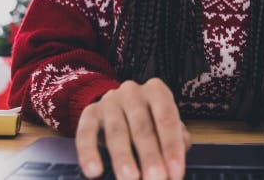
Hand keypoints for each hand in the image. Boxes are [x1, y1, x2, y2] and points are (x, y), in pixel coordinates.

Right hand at [76, 77, 191, 179]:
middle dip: (150, 156)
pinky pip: (86, 134)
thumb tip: (178, 159)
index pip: (167, 119)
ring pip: (116, 131)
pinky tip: (94, 171)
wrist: (117, 106)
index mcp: (157, 91)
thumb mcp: (165, 124)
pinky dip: (88, 153)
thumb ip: (176, 139)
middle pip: (142, 126)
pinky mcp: (89, 113)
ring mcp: (110, 101)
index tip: (175, 173)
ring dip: (123, 158)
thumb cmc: (149, 119)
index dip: (172, 148)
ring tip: (130, 178)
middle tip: (156, 179)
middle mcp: (133, 92)